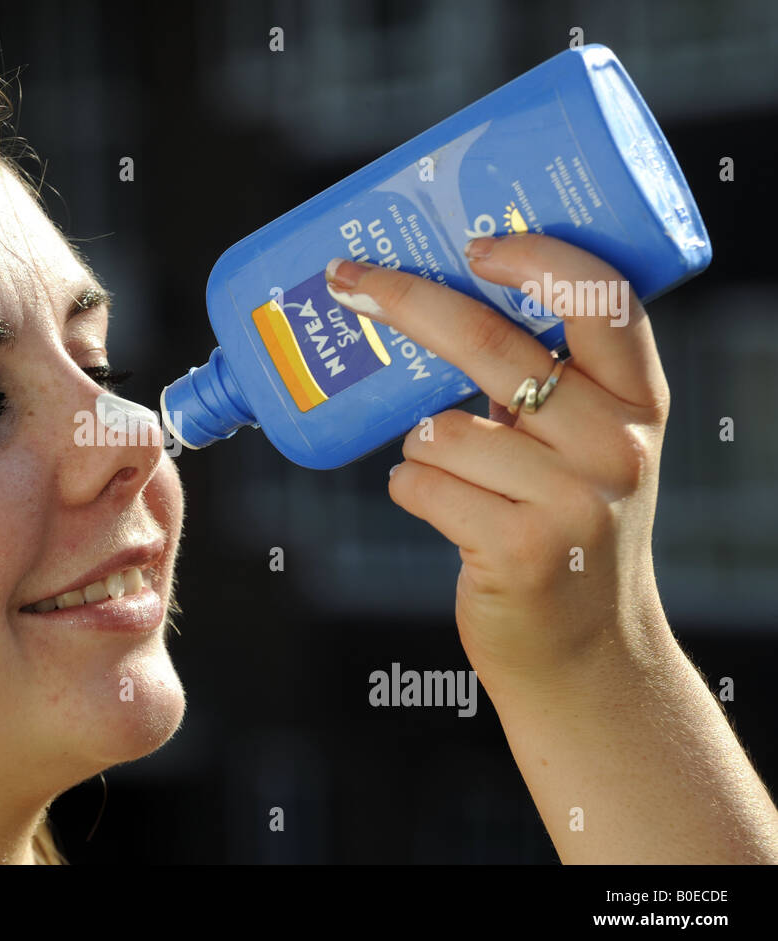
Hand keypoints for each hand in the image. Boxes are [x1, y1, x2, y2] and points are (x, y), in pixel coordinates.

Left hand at [325, 233, 671, 689]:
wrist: (585, 651)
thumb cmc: (566, 528)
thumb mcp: (588, 448)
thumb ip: (546, 385)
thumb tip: (434, 303)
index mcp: (639, 403)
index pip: (603, 300)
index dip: (538, 259)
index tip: (474, 244)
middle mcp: (617, 446)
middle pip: (493, 345)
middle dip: (406, 301)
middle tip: (347, 279)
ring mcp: (573, 501)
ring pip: (440, 427)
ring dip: (424, 446)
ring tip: (460, 479)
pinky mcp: (520, 550)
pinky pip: (420, 484)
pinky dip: (413, 490)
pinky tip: (449, 512)